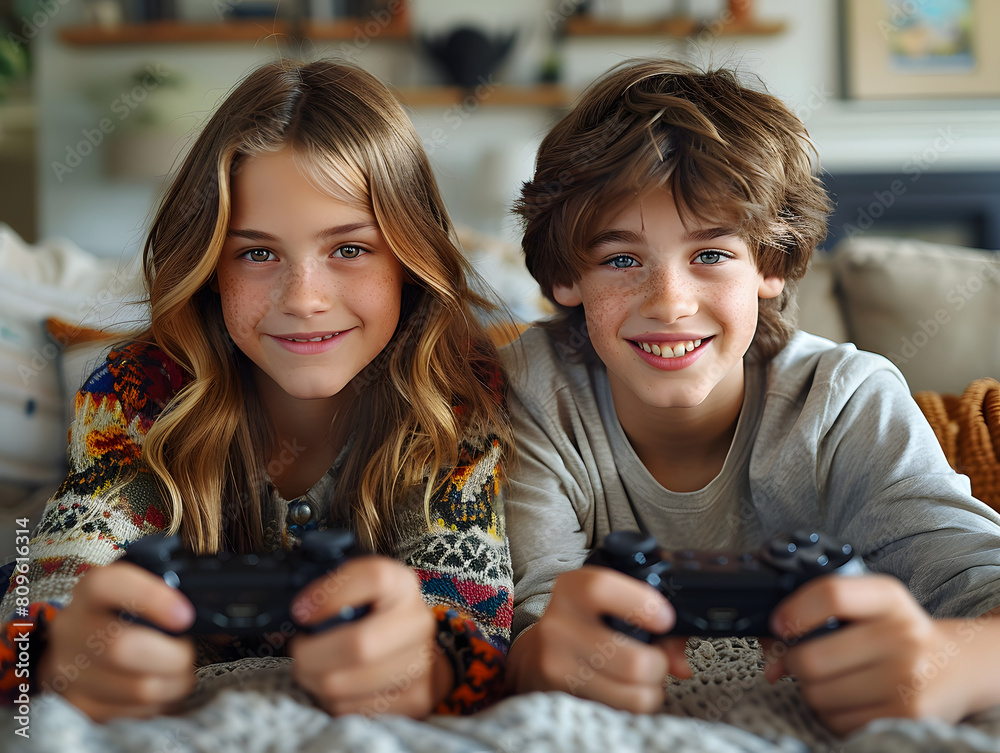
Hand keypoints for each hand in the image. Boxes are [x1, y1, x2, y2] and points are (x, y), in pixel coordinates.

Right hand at [37, 561, 196, 721]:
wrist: (76, 647)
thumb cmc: (122, 615)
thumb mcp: (140, 592)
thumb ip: (172, 596)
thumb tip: (217, 623)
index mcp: (90, 592)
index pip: (108, 585)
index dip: (150, 598)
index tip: (184, 615)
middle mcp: (73, 630)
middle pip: (122, 648)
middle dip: (173, 654)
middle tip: (186, 652)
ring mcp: (72, 671)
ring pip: (137, 688)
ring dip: (174, 683)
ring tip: (179, 672)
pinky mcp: (81, 705)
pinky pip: (133, 713)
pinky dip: (159, 704)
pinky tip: (161, 688)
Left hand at [289, 555, 451, 717]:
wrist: (415, 649)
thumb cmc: (373, 614)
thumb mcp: (356, 588)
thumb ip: (329, 590)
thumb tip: (300, 612)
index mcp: (402, 584)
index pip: (375, 578)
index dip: (330, 595)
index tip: (301, 610)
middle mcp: (417, 622)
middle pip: (358, 645)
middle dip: (310, 653)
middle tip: (299, 648)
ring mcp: (419, 664)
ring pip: (343, 684)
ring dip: (312, 678)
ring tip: (312, 666)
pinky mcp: (412, 700)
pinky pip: (348, 708)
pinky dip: (329, 699)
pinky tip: (335, 682)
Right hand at [508, 566, 688, 712]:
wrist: (534, 652)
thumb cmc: (582, 622)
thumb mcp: (608, 603)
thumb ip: (652, 620)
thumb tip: (680, 663)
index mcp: (572, 590)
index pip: (602, 589)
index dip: (643, 604)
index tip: (665, 620)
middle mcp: (560, 625)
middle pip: (633, 661)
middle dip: (659, 665)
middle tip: (655, 659)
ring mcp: (558, 665)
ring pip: (632, 694)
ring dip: (649, 690)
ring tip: (642, 678)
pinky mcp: (562, 696)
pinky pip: (618, 711)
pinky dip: (630, 703)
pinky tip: (622, 689)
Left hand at [766, 574, 999, 735]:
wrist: (956, 666)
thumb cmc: (897, 633)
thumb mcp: (868, 606)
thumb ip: (818, 612)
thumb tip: (770, 644)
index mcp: (888, 598)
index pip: (832, 595)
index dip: (794, 611)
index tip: (778, 624)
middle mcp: (902, 636)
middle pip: (812, 658)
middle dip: (793, 662)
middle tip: (798, 660)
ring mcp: (907, 679)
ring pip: (819, 695)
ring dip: (812, 690)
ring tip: (832, 679)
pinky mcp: (907, 716)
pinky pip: (838, 721)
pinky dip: (831, 713)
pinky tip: (849, 699)